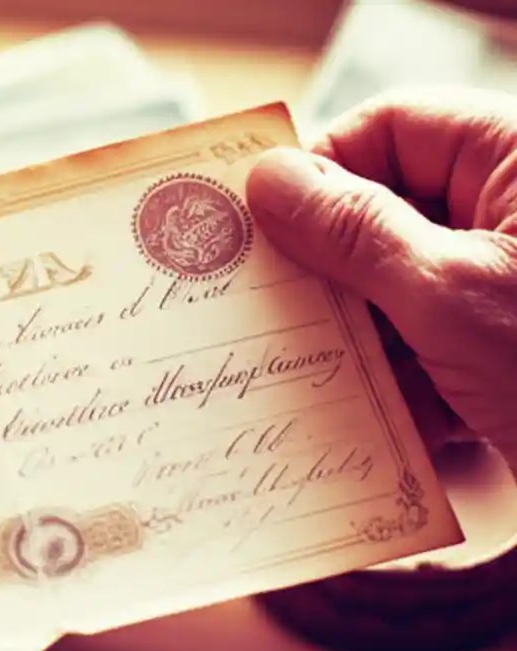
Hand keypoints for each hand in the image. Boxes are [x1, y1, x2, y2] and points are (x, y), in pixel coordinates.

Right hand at [247, 88, 516, 466]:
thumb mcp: (448, 297)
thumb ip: (352, 232)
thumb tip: (269, 179)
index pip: (390, 128)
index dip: (320, 172)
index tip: (261, 233)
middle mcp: (516, 211)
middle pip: (387, 207)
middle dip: (337, 272)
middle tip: (280, 316)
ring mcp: (515, 279)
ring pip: (401, 280)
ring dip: (371, 337)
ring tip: (356, 385)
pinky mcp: (513, 340)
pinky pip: (434, 335)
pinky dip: (414, 377)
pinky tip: (419, 420)